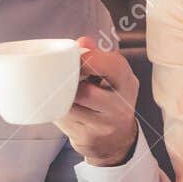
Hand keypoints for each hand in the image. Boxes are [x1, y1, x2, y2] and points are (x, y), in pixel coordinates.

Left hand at [56, 39, 138, 166]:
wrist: (117, 140)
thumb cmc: (111, 100)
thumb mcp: (114, 76)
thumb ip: (98, 56)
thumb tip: (82, 42)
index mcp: (127, 83)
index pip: (110, 66)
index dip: (87, 60)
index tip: (75, 58)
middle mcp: (119, 106)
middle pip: (86, 92)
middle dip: (68, 82)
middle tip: (60, 76)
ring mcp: (103, 125)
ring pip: (70, 106)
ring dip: (58, 96)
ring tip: (58, 90)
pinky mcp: (87, 137)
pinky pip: (63, 120)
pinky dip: (56, 109)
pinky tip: (58, 105)